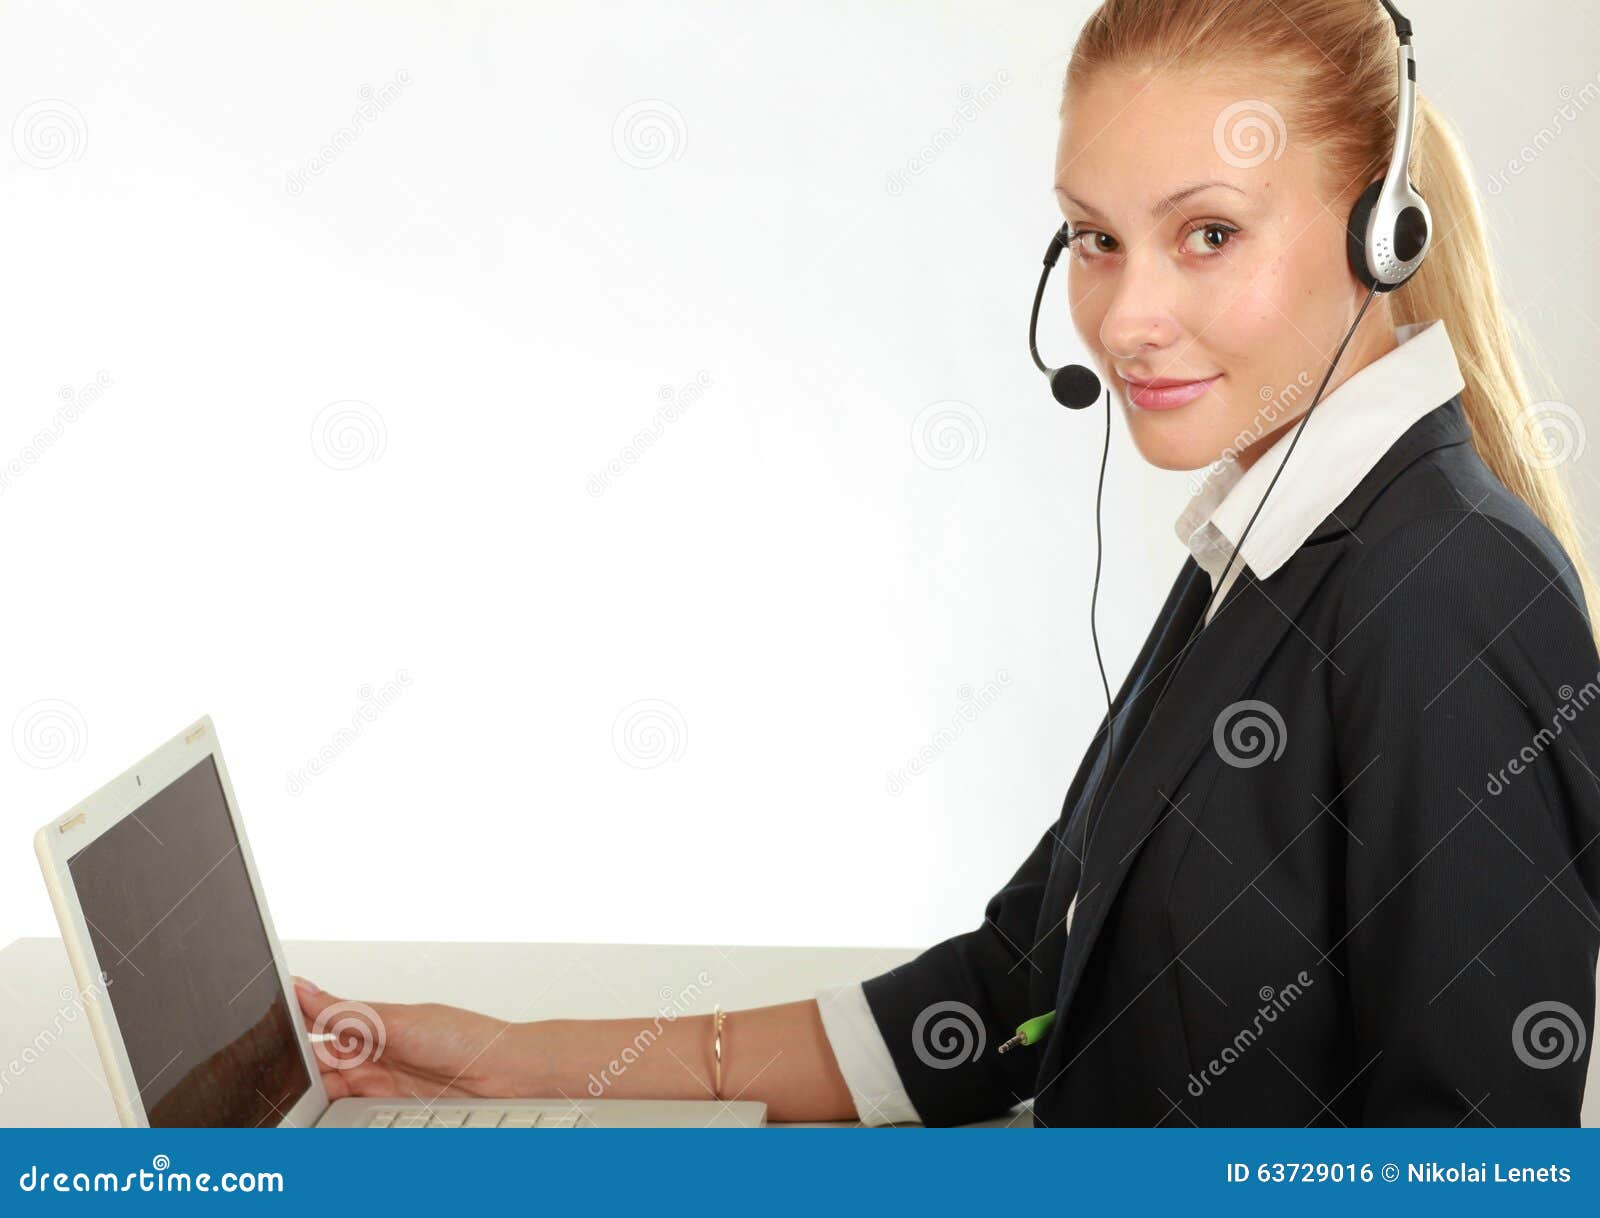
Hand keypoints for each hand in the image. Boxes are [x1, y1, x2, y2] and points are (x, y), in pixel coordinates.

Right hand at [291, 977, 546, 1100]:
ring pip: (326, 1085)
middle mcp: (370, 1050)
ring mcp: (375, 1080)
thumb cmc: (464, 1036)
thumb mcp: (399, 1019)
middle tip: (273, 1065)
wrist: (501, 1075)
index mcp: (370, 1020)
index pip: (318, 1019)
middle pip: (316, 1057)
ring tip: (289, 1088)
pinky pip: (342, 1109)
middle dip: (294, 1061)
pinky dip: (326, 1109)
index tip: (264, 1021)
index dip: (291, 1021)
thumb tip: (305, 988)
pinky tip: (315, 1108)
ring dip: (308, 1088)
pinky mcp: (382, 1106)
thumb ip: (348, 1011)